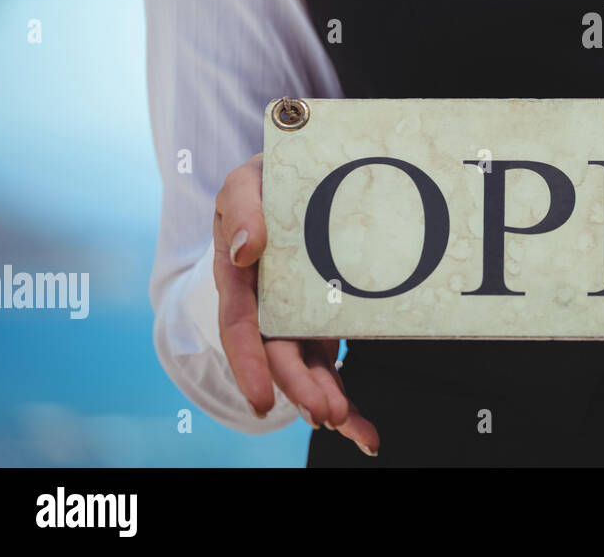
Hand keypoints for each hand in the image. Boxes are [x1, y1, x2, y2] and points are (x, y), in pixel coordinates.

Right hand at [213, 153, 379, 454]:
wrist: (297, 172)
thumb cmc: (264, 179)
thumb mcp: (245, 181)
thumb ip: (239, 207)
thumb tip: (246, 249)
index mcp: (241, 278)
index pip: (240, 329)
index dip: (249, 366)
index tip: (263, 398)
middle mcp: (265, 305)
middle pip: (279, 357)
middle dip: (301, 389)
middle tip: (328, 413)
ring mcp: (295, 314)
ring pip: (308, 367)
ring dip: (326, 399)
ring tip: (349, 425)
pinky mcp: (324, 317)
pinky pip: (331, 361)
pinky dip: (345, 395)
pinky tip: (364, 432)